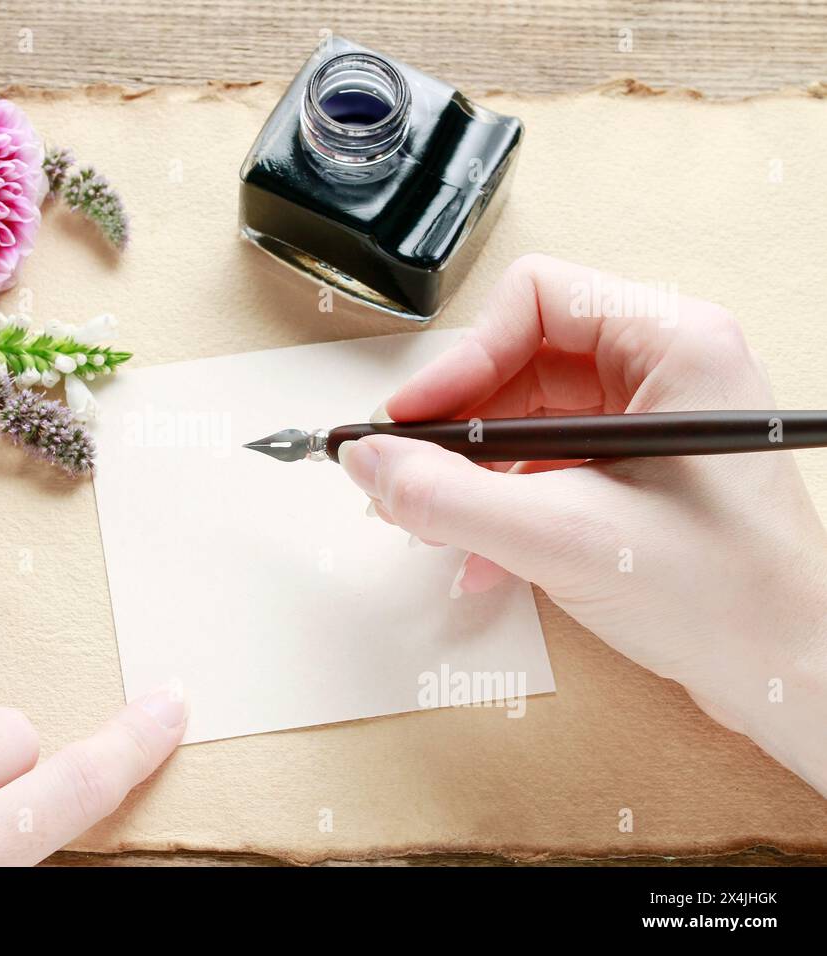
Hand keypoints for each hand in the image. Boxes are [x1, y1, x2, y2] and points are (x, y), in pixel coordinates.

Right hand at [340, 254, 826, 793]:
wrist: (793, 678)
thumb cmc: (732, 599)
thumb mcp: (564, 538)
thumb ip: (450, 497)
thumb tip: (371, 463)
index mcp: (672, 344)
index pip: (534, 299)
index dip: (461, 357)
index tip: (411, 420)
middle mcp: (664, 369)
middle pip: (519, 360)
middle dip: (457, 426)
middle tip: (407, 475)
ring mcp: (651, 423)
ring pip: (524, 417)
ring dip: (472, 474)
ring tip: (437, 525)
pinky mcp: (637, 474)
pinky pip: (544, 464)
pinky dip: (502, 505)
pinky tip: (481, 557)